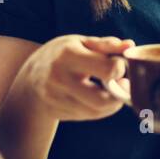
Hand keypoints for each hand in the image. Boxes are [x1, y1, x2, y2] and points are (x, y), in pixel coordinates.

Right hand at [14, 35, 133, 121]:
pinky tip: (98, 96)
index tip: (118, 65)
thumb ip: (106, 45)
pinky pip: (89, 115)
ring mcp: (56, 98)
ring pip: (98, 111)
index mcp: (68, 55)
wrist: (29, 79)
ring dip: (112, 102)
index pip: (108, 70)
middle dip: (119, 93)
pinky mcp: (58, 113)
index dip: (120, 68)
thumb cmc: (60, 55)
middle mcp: (59, 78)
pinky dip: (100, 108)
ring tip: (111, 89)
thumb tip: (130, 46)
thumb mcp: (80, 42)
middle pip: (103, 99)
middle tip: (123, 84)